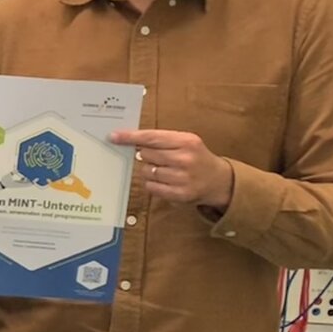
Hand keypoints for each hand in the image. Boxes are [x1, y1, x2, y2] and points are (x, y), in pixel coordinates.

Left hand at [111, 128, 234, 211]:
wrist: (218, 180)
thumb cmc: (196, 158)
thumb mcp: (185, 142)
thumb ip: (161, 140)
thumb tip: (130, 141)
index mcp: (187, 141)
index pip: (151, 137)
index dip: (130, 137)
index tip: (114, 136)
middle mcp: (185, 159)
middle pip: (145, 155)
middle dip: (146, 156)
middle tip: (160, 158)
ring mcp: (182, 178)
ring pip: (146, 171)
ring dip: (149, 171)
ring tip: (166, 170)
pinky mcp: (179, 194)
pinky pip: (150, 186)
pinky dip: (153, 183)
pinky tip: (165, 181)